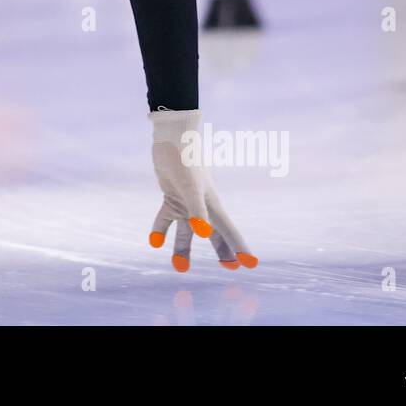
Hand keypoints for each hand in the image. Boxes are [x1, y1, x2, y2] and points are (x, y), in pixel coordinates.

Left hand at [148, 108, 257, 271]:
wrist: (172, 135)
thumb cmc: (185, 158)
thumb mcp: (190, 186)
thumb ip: (197, 211)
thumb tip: (203, 234)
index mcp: (212, 204)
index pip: (229, 232)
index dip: (240, 249)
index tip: (251, 265)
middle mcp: (202, 206)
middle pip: (215, 234)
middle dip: (222, 252)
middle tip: (230, 269)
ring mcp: (186, 202)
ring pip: (187, 232)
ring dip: (184, 249)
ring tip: (180, 268)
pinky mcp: (172, 195)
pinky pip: (166, 217)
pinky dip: (161, 229)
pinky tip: (155, 242)